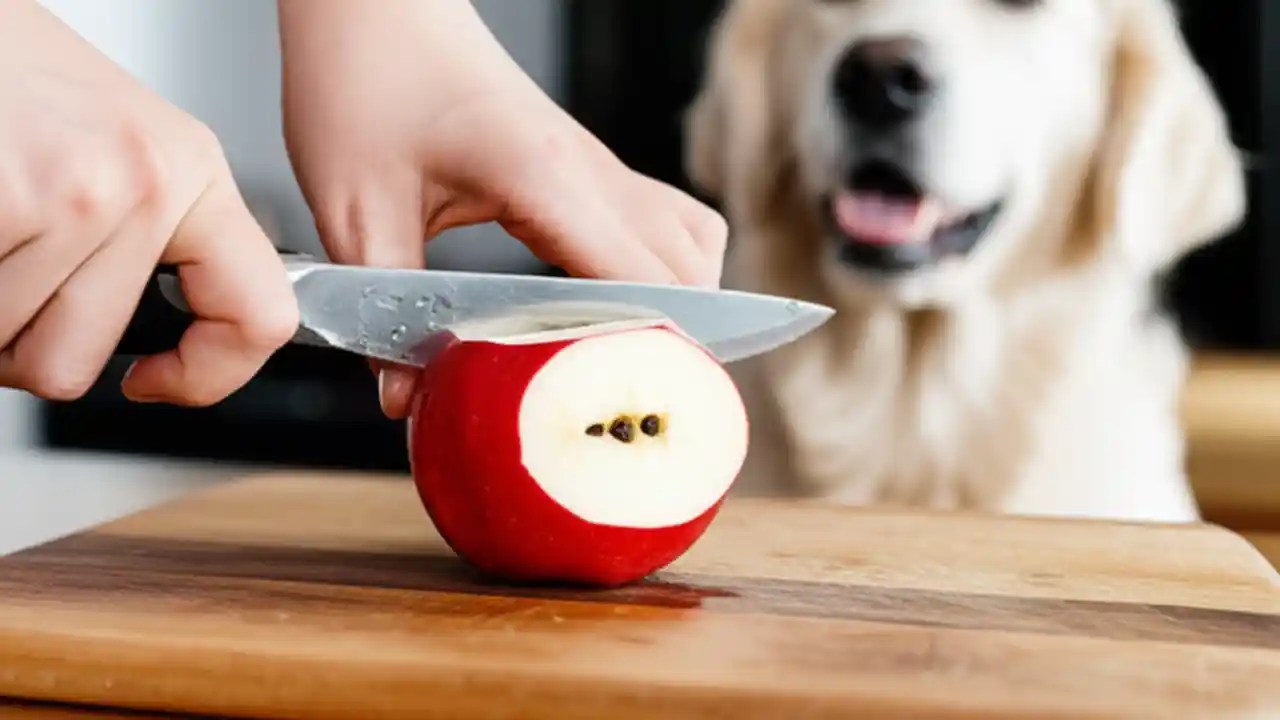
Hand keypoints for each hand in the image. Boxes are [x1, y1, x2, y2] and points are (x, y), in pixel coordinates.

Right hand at [0, 1, 297, 405]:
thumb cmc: (3, 71)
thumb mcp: (106, 145)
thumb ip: (143, 234)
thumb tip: (166, 338)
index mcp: (188, 169)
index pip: (260, 315)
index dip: (209, 374)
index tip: (158, 379)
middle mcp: (145, 181)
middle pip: (78, 362)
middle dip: (22, 340)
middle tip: (5, 274)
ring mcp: (76, 192)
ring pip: (14, 349)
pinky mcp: (10, 198)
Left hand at [278, 0, 728, 418]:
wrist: (374, 6)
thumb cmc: (363, 81)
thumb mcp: (357, 208)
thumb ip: (386, 309)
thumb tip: (407, 398)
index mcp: (545, 179)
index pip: (643, 282)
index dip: (661, 351)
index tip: (653, 407)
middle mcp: (590, 170)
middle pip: (690, 269)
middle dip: (681, 340)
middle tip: (635, 402)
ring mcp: (597, 164)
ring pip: (694, 239)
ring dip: (684, 302)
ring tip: (634, 358)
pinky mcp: (587, 164)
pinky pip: (665, 220)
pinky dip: (667, 270)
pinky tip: (619, 304)